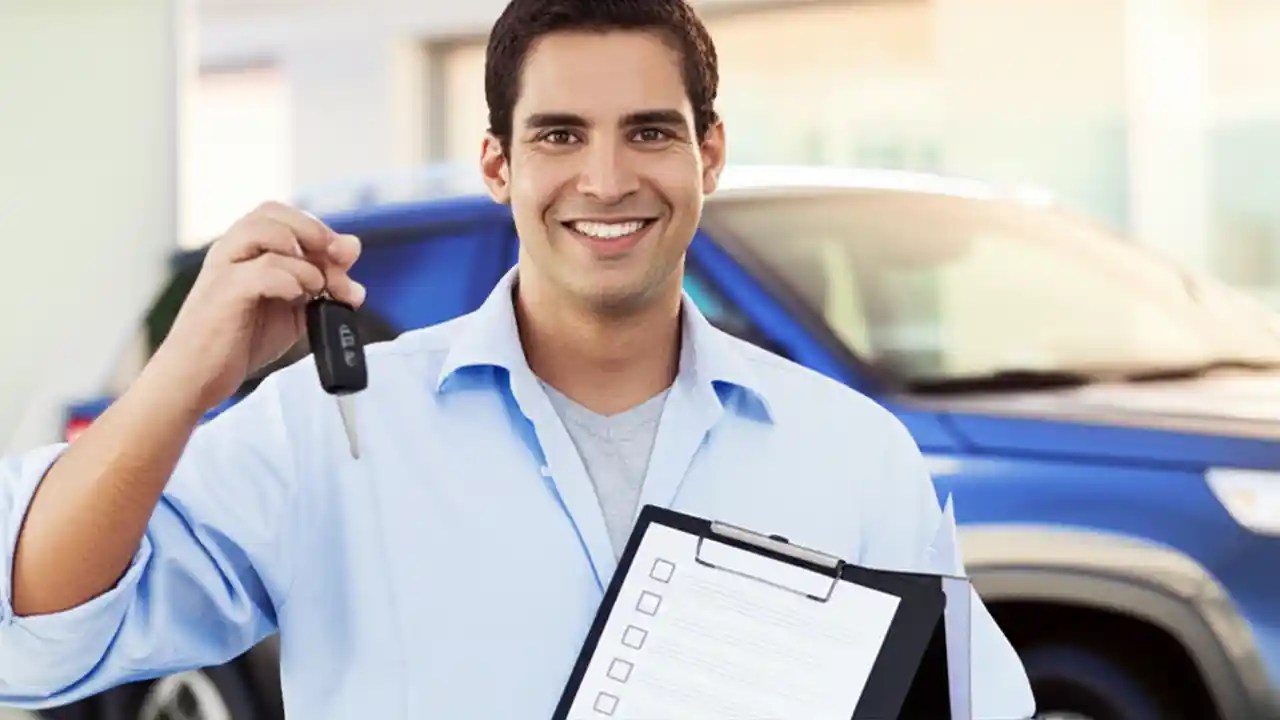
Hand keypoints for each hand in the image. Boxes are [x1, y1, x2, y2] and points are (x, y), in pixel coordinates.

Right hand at [146, 201, 364, 413]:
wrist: (197, 378)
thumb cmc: (239, 342)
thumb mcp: (292, 312)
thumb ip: (321, 285)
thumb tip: (353, 263)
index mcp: (246, 251)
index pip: (283, 216)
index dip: (319, 229)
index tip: (346, 256)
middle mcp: (231, 251)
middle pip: (271, 212)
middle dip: (314, 231)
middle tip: (339, 261)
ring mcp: (224, 269)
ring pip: (263, 231)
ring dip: (302, 257)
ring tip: (314, 287)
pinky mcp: (223, 293)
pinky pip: (261, 269)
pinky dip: (289, 279)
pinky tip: (299, 297)